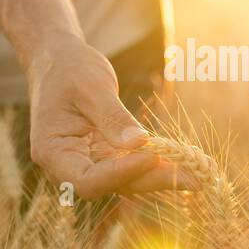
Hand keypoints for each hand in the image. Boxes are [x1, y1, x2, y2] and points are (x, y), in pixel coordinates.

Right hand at [26, 35, 196, 196]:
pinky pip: (130, 167)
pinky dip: (155, 165)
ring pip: (125, 180)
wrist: (59, 62)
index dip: (120, 173)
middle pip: (110, 186)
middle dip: (151, 180)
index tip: (152, 156)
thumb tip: (140, 144)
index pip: (86, 179)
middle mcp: (67, 166)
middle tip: (192, 177)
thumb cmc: (69, 69)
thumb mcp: (91, 87)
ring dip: (159, 177)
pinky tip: (183, 162)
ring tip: (196, 173)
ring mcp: (86, 163)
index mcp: (52, 151)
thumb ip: (113, 117)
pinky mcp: (104, 157)